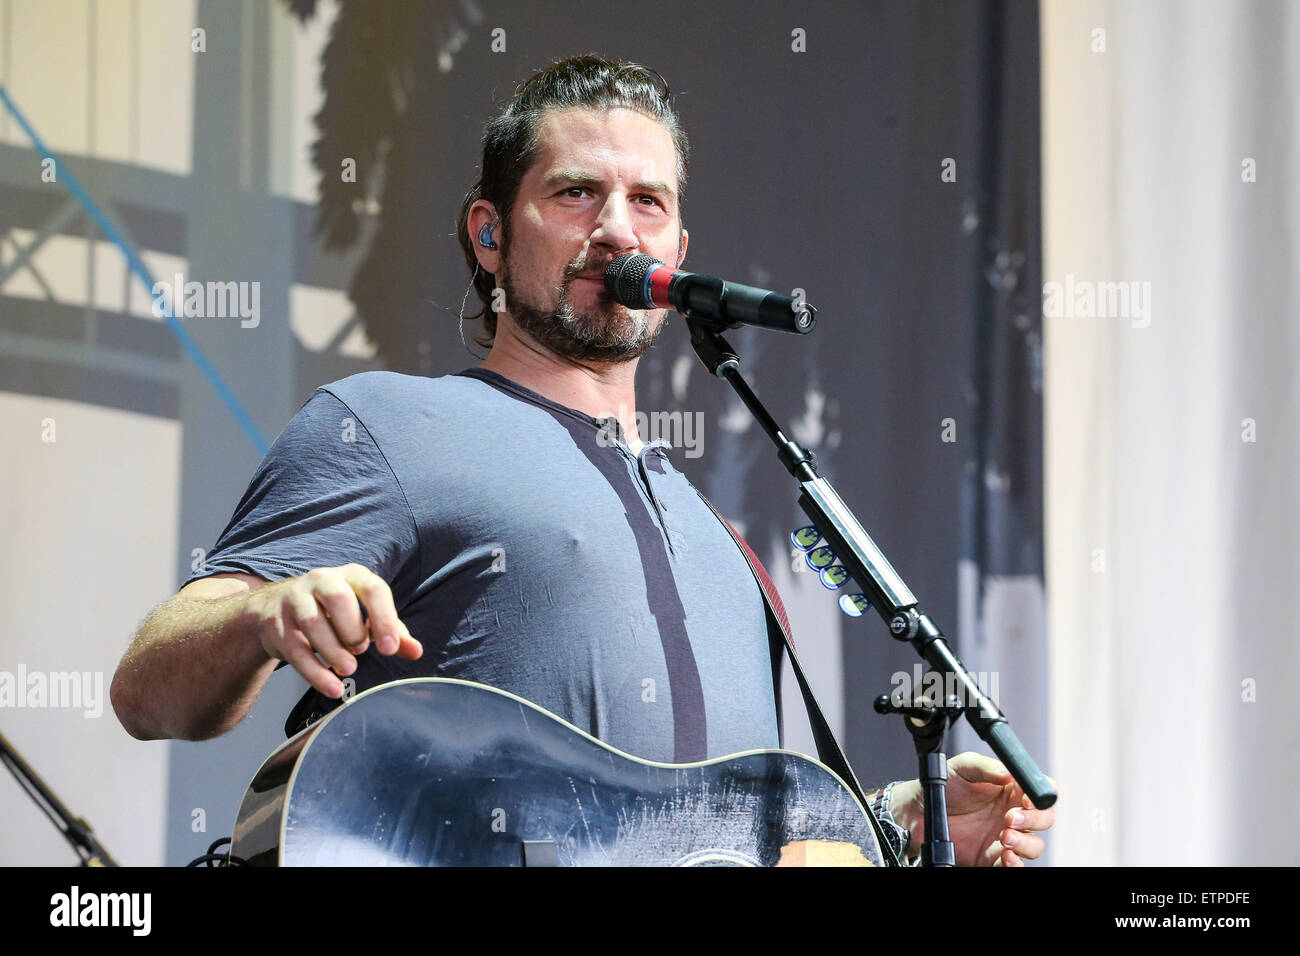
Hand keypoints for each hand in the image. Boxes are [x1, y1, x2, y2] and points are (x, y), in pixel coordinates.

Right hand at [248, 563, 421, 698]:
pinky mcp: (277, 625)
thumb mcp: (365, 615)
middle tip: (360, 651)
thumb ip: (392, 632)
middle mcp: (322, 581)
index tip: (390, 648)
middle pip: (338, 598)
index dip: (384, 618)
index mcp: (351, 575)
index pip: (372, 589)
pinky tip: (333, 687)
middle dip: (353, 629)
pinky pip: (295, 649)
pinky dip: (315, 672)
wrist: (276, 610)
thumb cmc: (334, 612)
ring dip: (333, 650)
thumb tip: (416, 652)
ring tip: (349, 669)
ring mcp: (295, 601)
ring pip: (313, 623)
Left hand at [889, 753, 1055, 866]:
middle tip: (1011, 818)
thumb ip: (985, 767)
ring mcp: (1005, 837)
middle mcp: (1012, 813)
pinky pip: (1014, 866)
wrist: (917, 811)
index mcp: (1010, 789)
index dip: (1041, 795)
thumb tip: (1008, 773)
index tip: (1027, 799)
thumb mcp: (962, 767)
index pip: (1041, 790)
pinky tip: (1006, 857)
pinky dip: (1015, 864)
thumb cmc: (943, 786)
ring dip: (1026, 843)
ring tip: (1005, 837)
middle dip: (1035, 820)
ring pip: (1034, 845)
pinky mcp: (993, 858)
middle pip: (1044, 819)